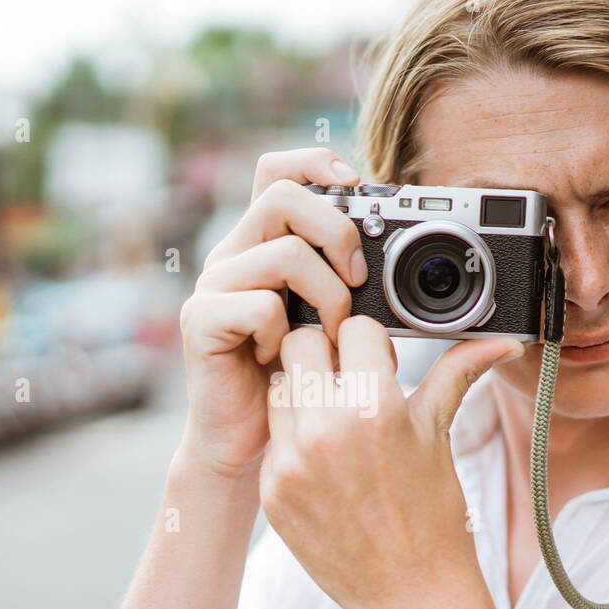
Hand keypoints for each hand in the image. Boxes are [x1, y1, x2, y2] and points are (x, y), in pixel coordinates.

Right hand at [177, 148, 366, 479]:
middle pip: (284, 196)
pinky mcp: (201, 322)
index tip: (358, 189)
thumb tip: (406, 248)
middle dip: (338, 232)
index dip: (317, 164)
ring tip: (331, 335)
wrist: (252, 445)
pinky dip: (284, 336)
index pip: (280, 171)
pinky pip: (259, 307)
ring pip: (283, 253)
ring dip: (327, 295)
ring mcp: (214, 286)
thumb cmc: (300, 382)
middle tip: (359, 280)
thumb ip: (355, 280)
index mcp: (264, 243)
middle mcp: (234, 254)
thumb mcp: (335, 319)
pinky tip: (280, 361)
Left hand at [260, 315, 524, 608]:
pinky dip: (293, 438)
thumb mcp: (439, 436)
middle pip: (299, 342)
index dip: (368, 341)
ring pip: (278, 385)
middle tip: (349, 380)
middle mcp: (325, 429)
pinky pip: (271, 437)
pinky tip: (324, 463)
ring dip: (303, 392)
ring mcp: (290, 462)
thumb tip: (502, 340)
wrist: (410, 595)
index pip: (351, 327)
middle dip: (326, 354)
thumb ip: (457, 375)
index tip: (378, 361)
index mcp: (375, 409)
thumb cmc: (433, 516)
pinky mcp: (271, 490)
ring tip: (335, 422)